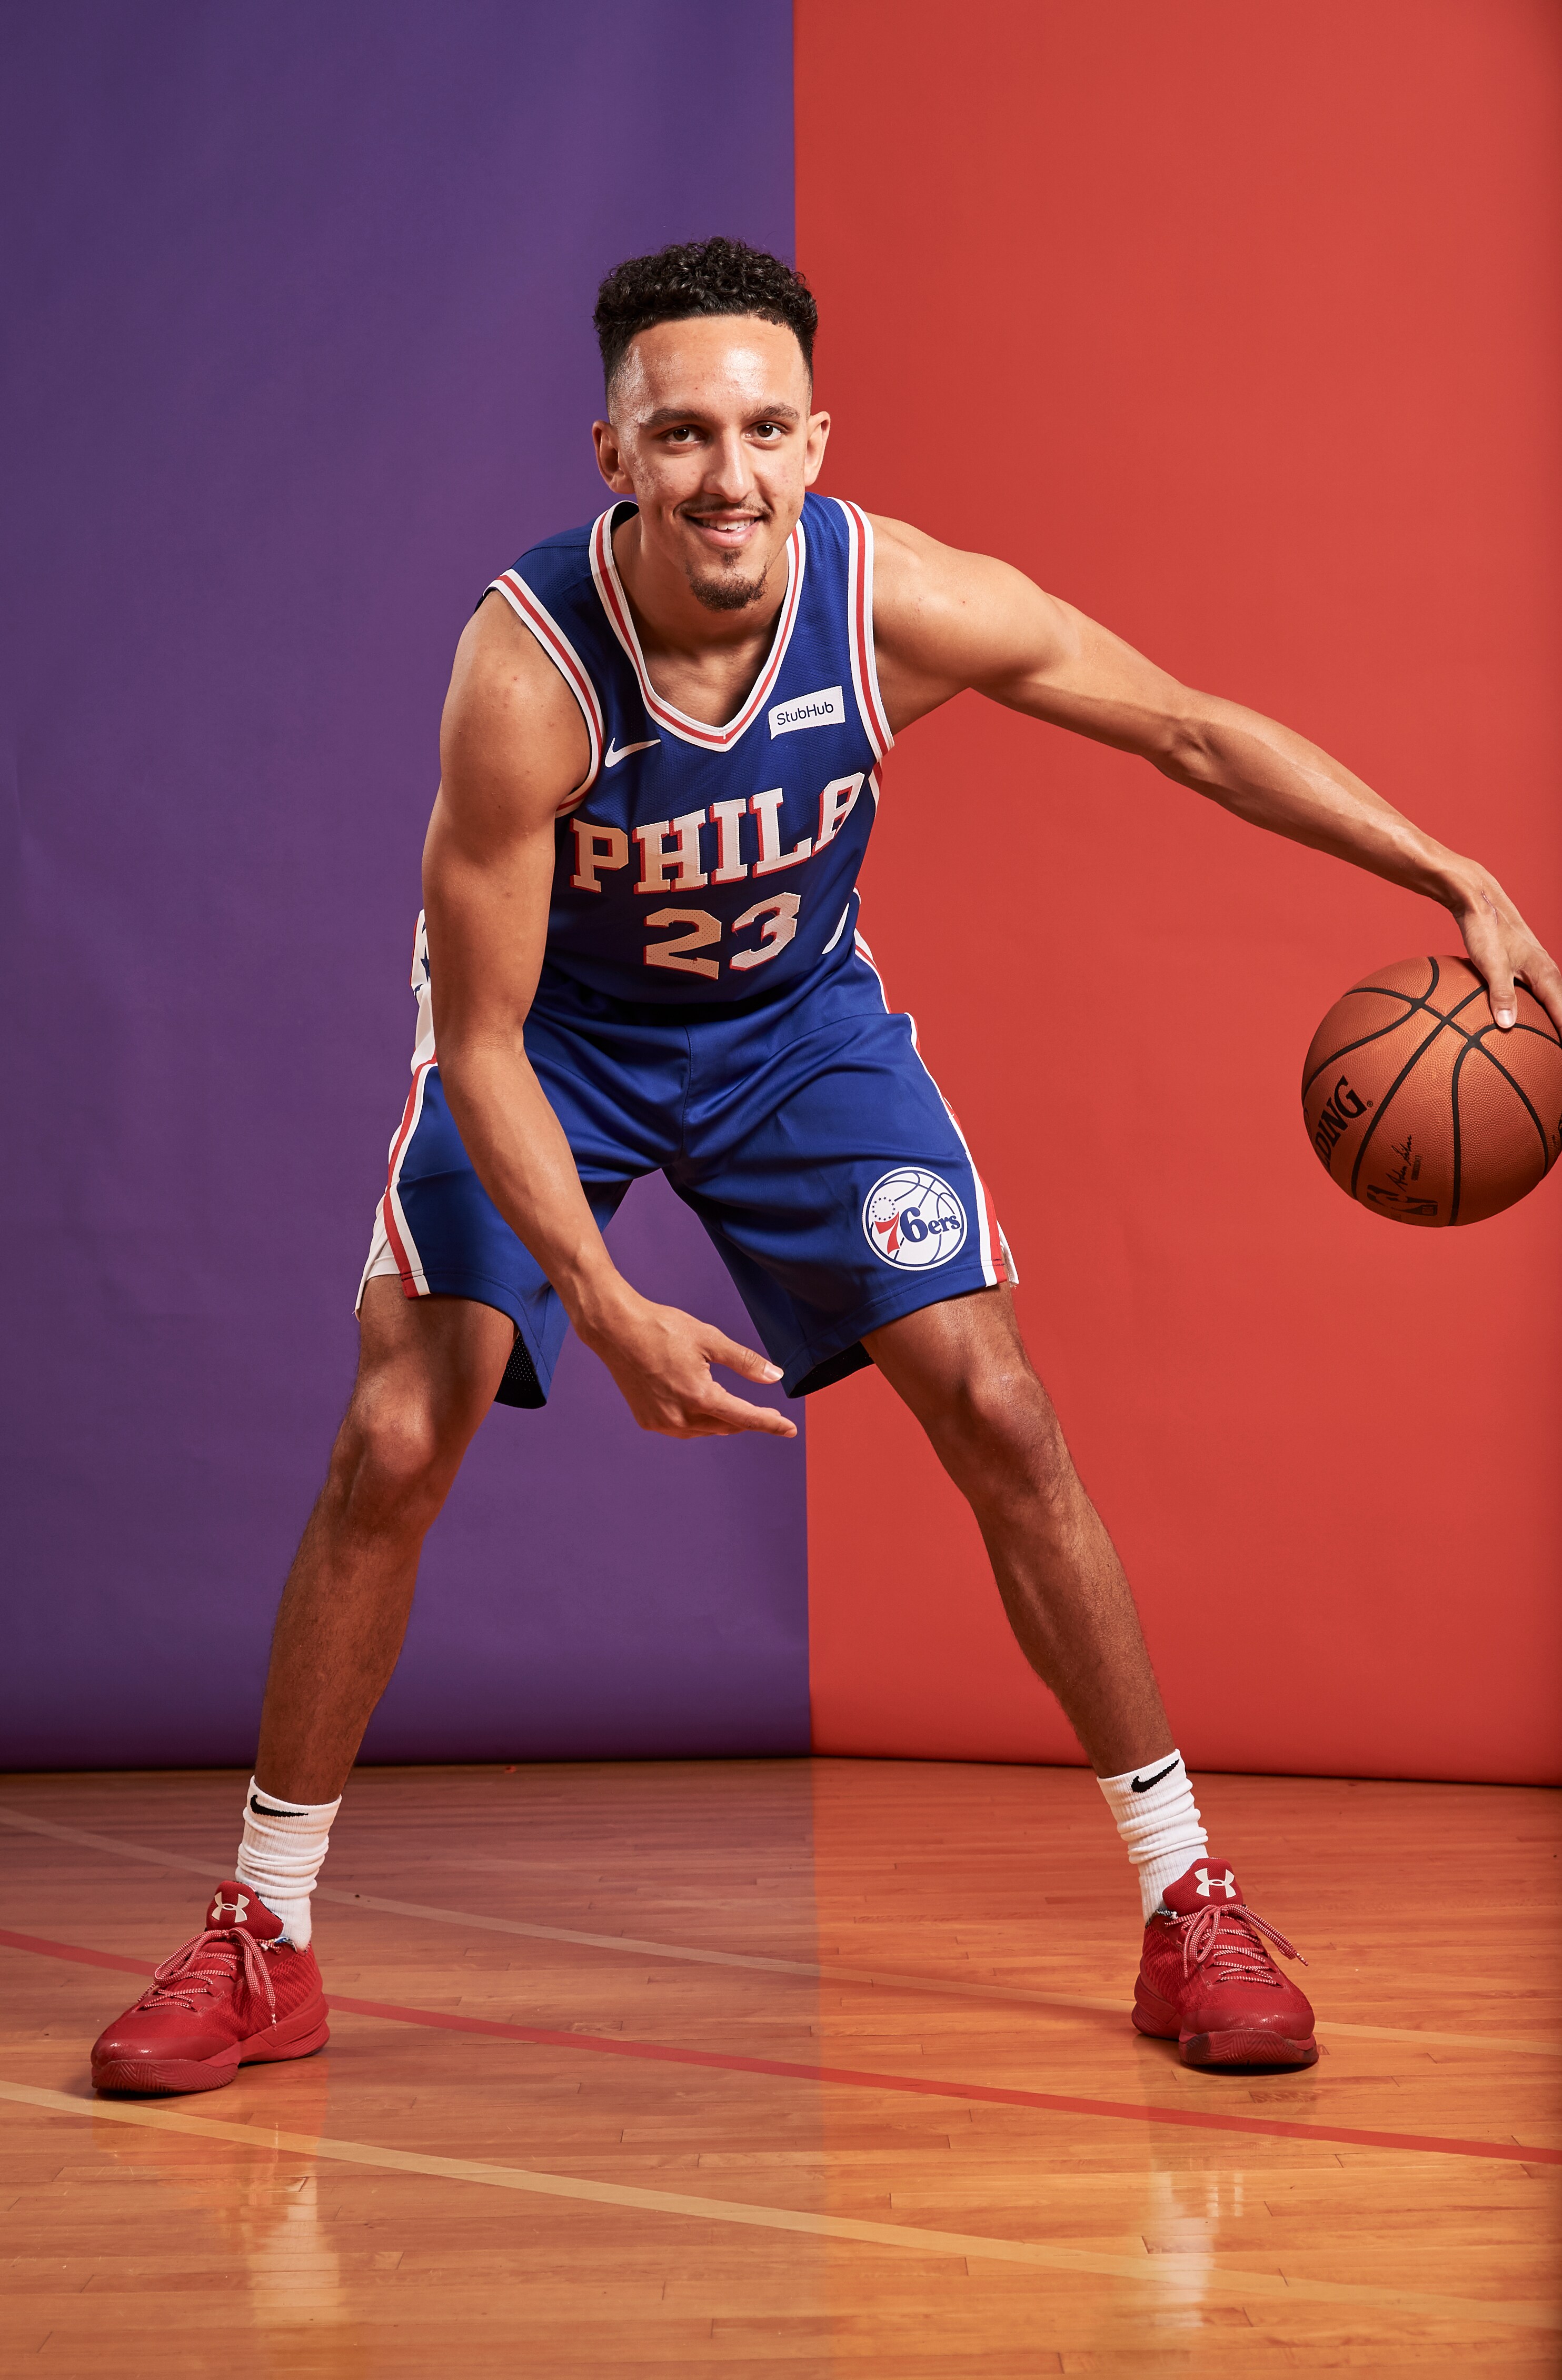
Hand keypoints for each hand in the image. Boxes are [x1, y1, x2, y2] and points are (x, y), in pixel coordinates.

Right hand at [578, 1288, 796, 1439]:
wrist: (616, 1329)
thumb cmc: (662, 1328)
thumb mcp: (710, 1340)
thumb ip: (745, 1362)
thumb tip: (774, 1377)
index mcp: (699, 1397)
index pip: (745, 1418)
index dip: (771, 1424)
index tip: (790, 1430)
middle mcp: (680, 1417)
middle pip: (726, 1426)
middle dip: (747, 1420)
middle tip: (768, 1414)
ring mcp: (661, 1422)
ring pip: (704, 1430)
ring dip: (721, 1421)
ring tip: (732, 1406)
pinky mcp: (647, 1420)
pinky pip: (682, 1428)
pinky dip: (697, 1421)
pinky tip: (700, 1406)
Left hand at [1450, 866, 1561, 1037]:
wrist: (1477, 900)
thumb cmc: (1485, 928)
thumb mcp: (1490, 963)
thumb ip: (1500, 994)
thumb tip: (1508, 1025)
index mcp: (1545, 973)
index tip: (1560, 1055)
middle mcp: (1545, 971)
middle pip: (1559, 1008)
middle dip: (1559, 1029)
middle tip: (1554, 1053)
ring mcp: (1534, 969)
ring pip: (1546, 1001)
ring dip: (1548, 1020)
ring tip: (1546, 1044)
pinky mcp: (1520, 966)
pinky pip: (1531, 994)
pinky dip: (1531, 1009)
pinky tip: (1513, 1021)